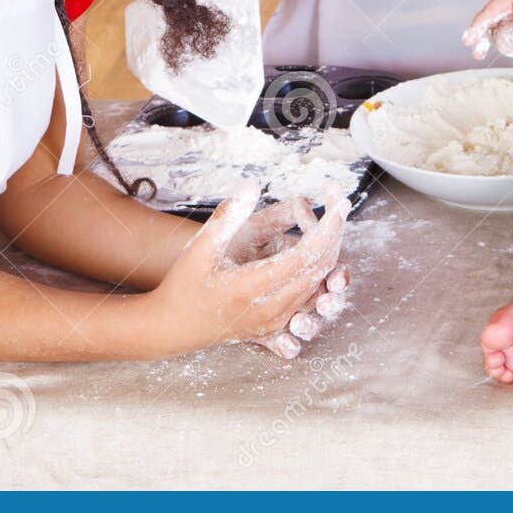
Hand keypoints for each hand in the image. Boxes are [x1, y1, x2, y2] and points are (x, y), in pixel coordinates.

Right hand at [149, 182, 348, 354]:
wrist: (172, 327)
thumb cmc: (184, 285)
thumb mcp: (200, 248)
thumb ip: (227, 216)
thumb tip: (252, 184)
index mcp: (254, 288)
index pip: (307, 256)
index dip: (328, 227)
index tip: (340, 202)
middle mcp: (271, 308)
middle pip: (319, 270)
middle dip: (335, 234)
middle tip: (339, 205)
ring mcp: (275, 321)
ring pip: (317, 285)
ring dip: (330, 253)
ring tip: (333, 223)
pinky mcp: (274, 327)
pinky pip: (307, 298)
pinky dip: (318, 274)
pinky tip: (318, 253)